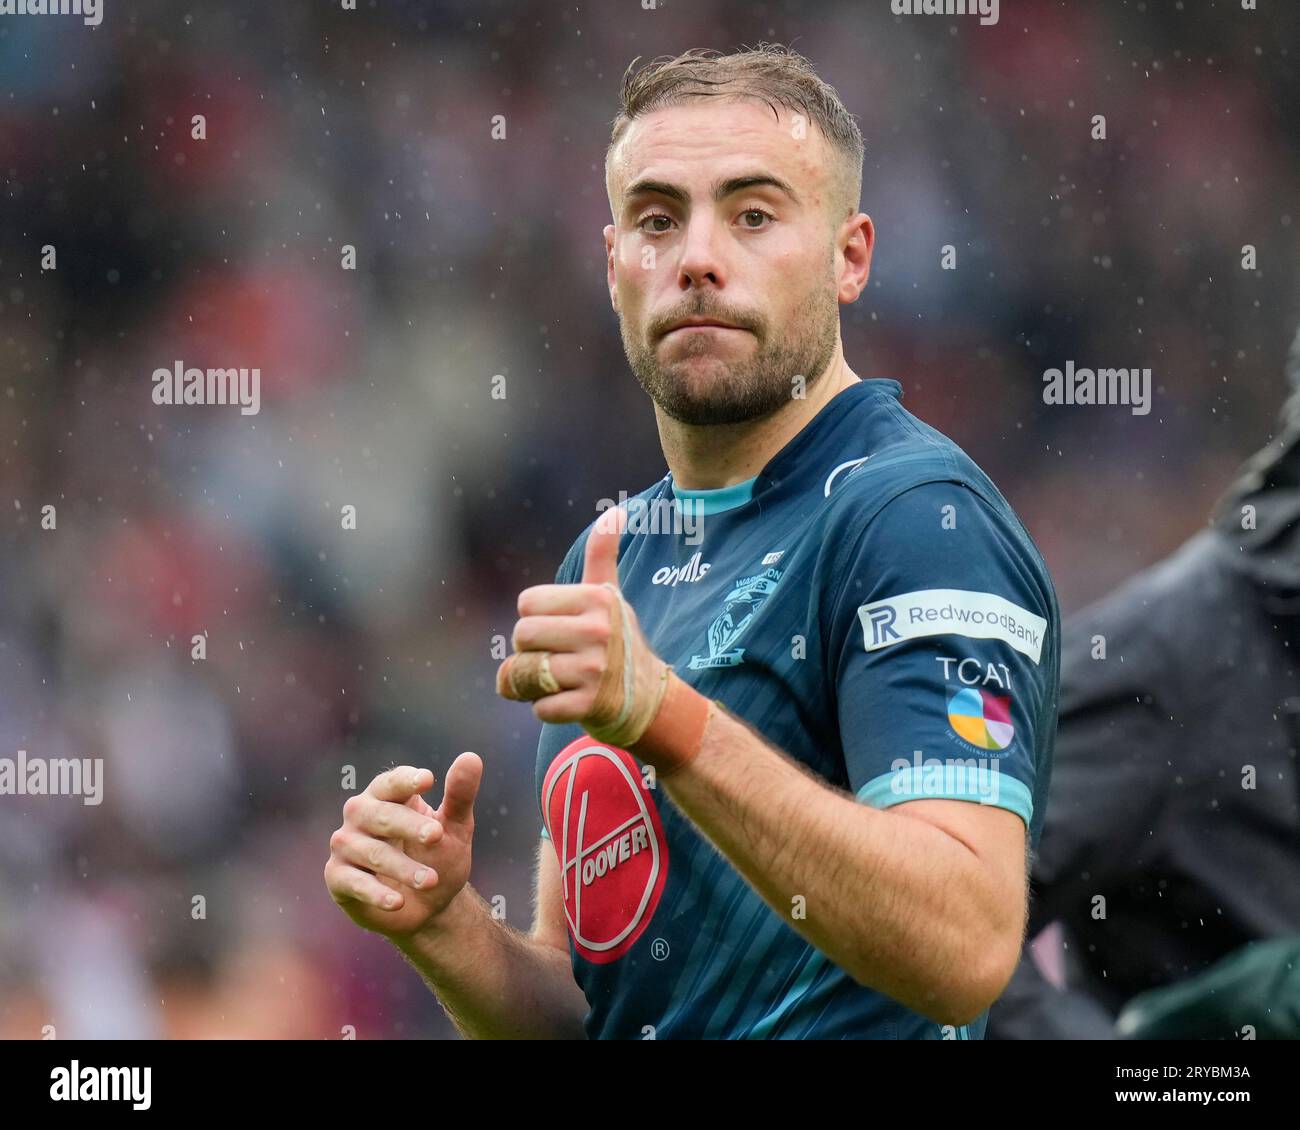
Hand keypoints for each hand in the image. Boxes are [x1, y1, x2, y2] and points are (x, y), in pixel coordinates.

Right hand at [324, 753, 480, 940]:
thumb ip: (460, 795)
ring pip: (371, 852)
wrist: (430, 907)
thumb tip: (471, 757)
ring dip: (402, 867)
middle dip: (409, 825)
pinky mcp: (337, 877)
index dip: (406, 781)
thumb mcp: (456, 828)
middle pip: (380, 815)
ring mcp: (346, 845)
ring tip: (431, 880)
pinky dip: (376, 893)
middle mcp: (360, 815)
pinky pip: (354, 883)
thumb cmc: (439, 857)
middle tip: (437, 835)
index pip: (392, 782)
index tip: (428, 780)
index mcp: (387, 795)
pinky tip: (397, 902)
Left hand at [501, 506, 666, 734]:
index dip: (535, 619)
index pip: (526, 603)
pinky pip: (540, 706)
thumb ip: (603, 554)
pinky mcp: (590, 704)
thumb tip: (617, 510)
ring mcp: (594, 669)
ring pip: (525, 671)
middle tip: (557, 658)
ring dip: (531, 683)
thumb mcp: (611, 596)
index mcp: (597, 599)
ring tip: (555, 682)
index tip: (559, 629)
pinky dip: (546, 709)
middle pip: (522, 635)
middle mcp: (597, 630)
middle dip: (530, 651)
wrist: (650, 701)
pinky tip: (568, 702)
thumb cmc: (619, 643)